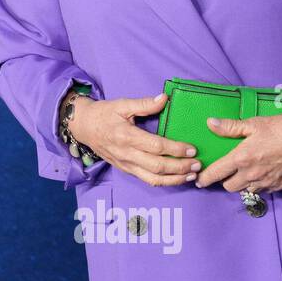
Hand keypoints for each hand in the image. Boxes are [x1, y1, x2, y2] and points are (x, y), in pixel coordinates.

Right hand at [66, 92, 201, 186]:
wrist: (83, 127)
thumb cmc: (104, 114)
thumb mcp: (122, 104)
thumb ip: (144, 104)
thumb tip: (164, 98)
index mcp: (126, 136)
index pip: (156, 146)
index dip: (176, 149)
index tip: (192, 149)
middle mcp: (126, 154)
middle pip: (157, 167)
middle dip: (180, 167)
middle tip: (198, 164)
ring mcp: (126, 164)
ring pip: (153, 179)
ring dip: (175, 180)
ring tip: (191, 175)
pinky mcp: (126, 170)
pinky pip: (147, 180)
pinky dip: (164, 182)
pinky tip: (177, 178)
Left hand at [194, 111, 281, 192]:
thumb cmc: (281, 127)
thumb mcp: (253, 124)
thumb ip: (230, 127)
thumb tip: (210, 123)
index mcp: (242, 158)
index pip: (217, 174)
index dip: (205, 179)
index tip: (198, 181)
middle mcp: (252, 174)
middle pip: (229, 187)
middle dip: (224, 180)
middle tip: (226, 171)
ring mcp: (267, 182)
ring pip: (245, 191)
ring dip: (241, 184)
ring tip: (243, 172)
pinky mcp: (279, 186)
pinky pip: (262, 190)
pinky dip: (257, 185)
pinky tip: (261, 173)